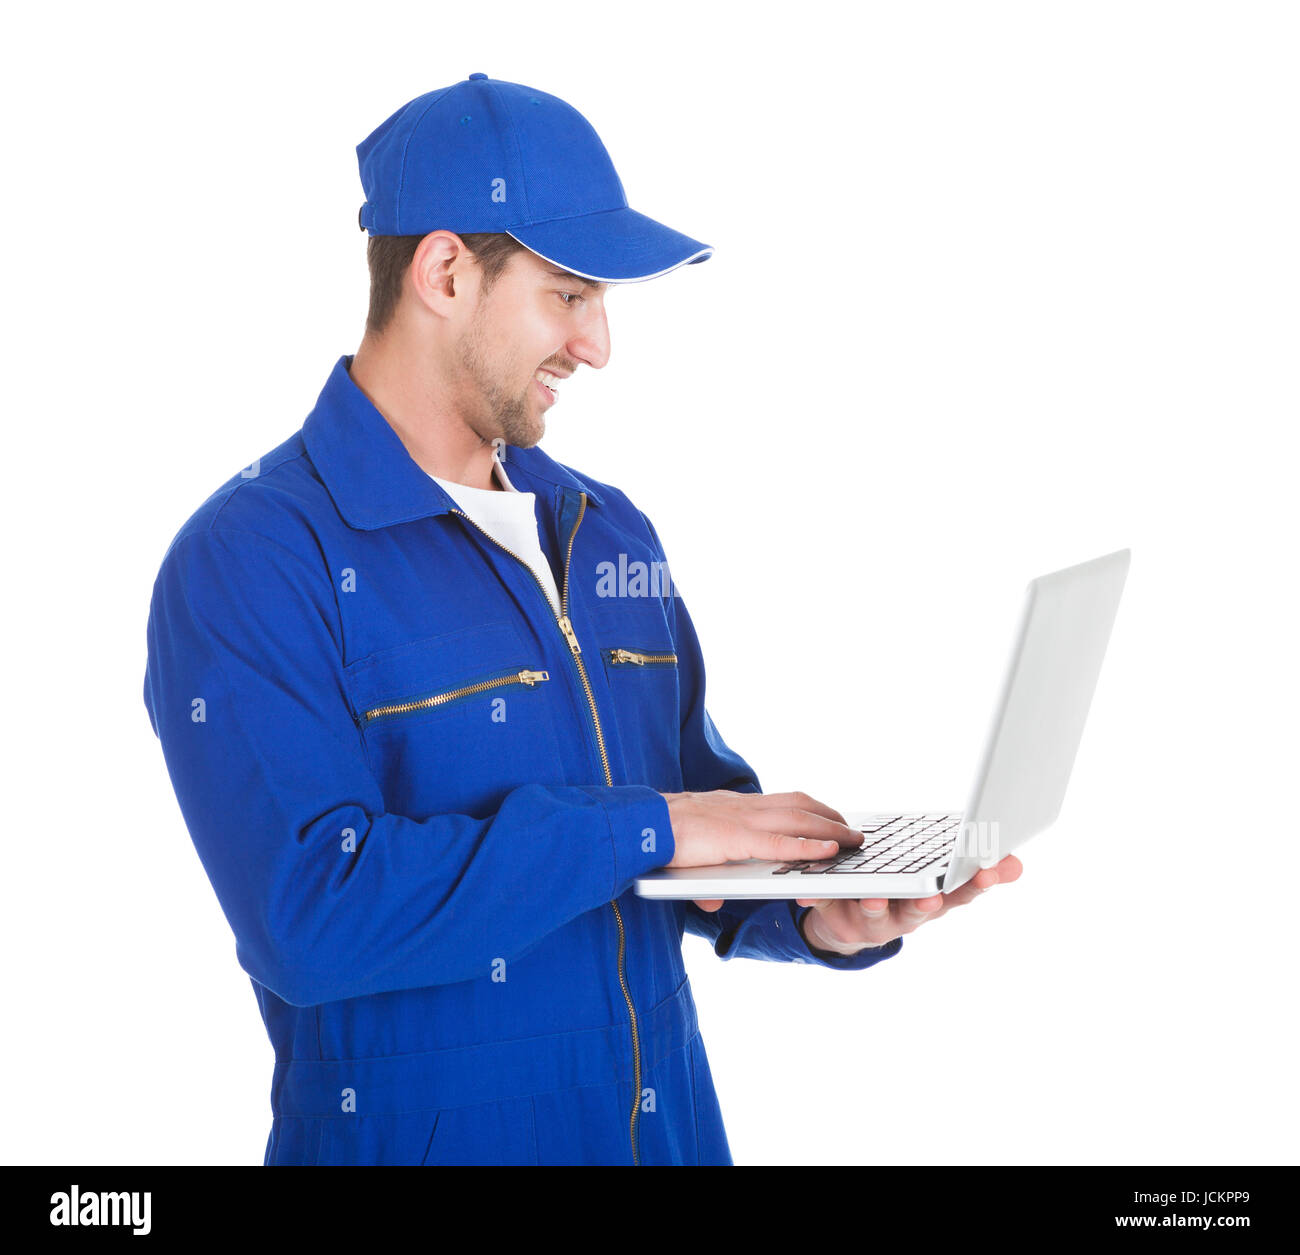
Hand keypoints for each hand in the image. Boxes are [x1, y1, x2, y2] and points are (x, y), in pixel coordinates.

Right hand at [657, 789, 862, 913]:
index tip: (830, 816)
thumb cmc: (659, 837)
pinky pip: (781, 842)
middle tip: (854, 829)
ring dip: (830, 829)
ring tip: (853, 840)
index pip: (781, 801)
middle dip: (830, 816)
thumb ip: (706, 876)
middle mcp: (743, 808)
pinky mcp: (736, 839)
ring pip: (798, 819)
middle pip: (799, 806)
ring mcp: (742, 821)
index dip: (810, 808)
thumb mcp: (690, 854)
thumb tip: (713, 901)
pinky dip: (808, 846)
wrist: (639, 825)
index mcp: (734, 808)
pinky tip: (829, 851)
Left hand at [796, 853, 1024, 955]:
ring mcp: (870, 919)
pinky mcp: (836, 914)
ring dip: (874, 904)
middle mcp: (904, 917)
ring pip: (874, 913)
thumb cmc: (904, 893)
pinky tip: (807, 889)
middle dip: (925, 903)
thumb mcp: (943, 885)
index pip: (960, 895)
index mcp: (932, 903)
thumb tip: (1017, 863)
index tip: (986, 871)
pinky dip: (818, 897)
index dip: (974, 886)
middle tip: (933, 895)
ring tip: (871, 894)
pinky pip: (825, 903)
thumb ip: (979, 873)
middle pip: (918, 912)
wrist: (853, 921)